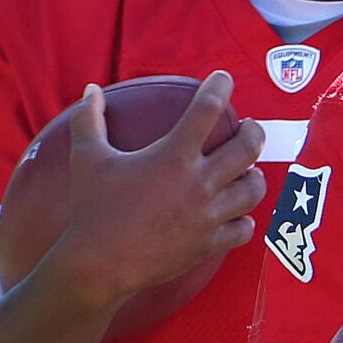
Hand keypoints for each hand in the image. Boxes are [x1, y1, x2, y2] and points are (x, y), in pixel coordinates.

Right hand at [40, 72, 267, 309]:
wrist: (99, 264)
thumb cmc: (91, 208)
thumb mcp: (87, 158)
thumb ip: (90, 120)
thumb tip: (90, 90)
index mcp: (173, 156)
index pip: (207, 110)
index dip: (219, 87)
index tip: (224, 78)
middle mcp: (199, 182)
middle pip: (247, 148)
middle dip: (254, 132)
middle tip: (250, 127)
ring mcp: (209, 215)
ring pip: (253, 189)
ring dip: (254, 176)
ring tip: (250, 171)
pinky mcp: (210, 243)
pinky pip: (244, 229)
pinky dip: (245, 220)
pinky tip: (239, 216)